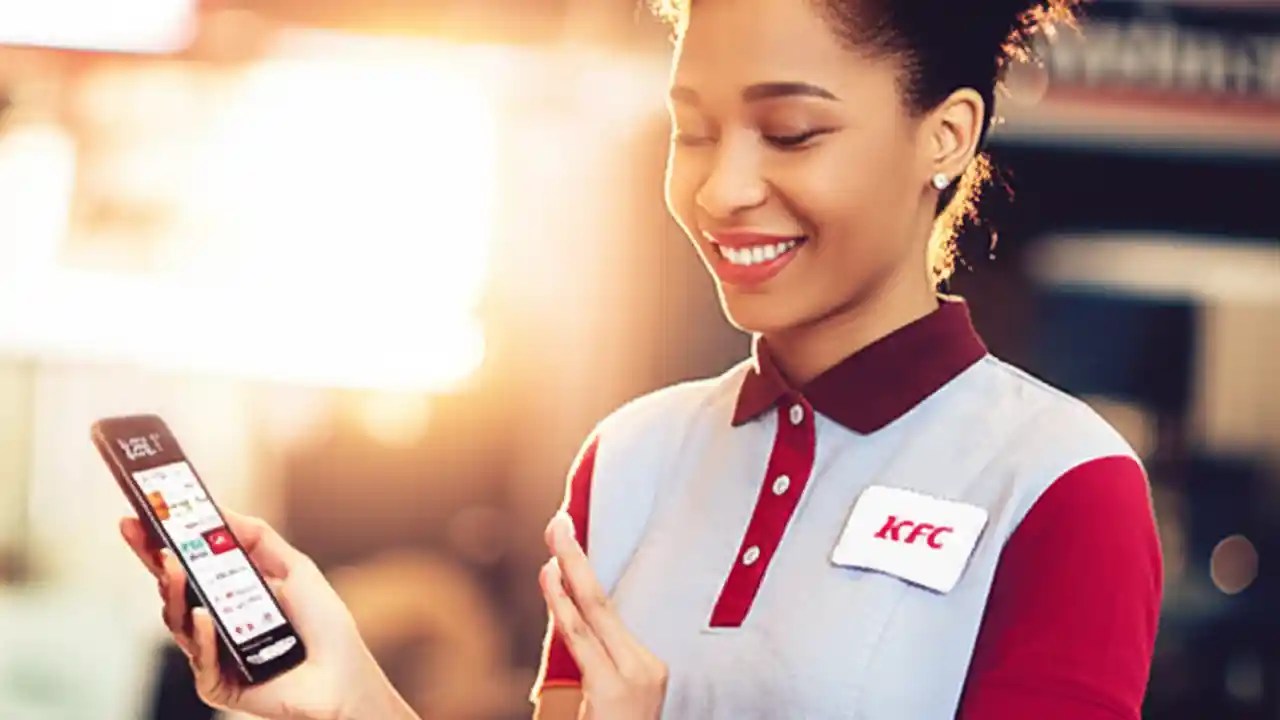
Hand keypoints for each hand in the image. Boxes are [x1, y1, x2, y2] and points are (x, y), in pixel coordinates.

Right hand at [120, 511, 413, 719]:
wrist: (343, 673)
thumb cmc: (324, 624)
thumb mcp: (294, 567)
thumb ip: (257, 537)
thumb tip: (220, 511)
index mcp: (229, 594)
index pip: (186, 564)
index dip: (161, 541)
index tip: (143, 515)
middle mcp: (214, 622)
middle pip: (172, 590)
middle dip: (154, 561)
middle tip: (144, 536)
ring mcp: (212, 653)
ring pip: (178, 623)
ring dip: (174, 593)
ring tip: (174, 568)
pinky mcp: (217, 683)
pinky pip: (201, 659)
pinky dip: (203, 636)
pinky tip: (204, 618)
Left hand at [539, 513, 667, 719]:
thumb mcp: (601, 699)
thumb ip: (589, 663)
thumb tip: (563, 618)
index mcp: (645, 668)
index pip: (607, 610)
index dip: (583, 574)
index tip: (565, 542)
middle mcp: (645, 668)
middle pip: (604, 601)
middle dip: (579, 557)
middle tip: (558, 520)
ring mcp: (634, 679)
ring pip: (593, 613)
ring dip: (569, 570)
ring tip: (552, 537)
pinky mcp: (616, 690)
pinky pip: (582, 638)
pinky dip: (563, 603)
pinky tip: (549, 576)